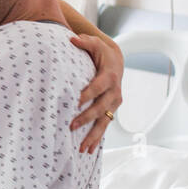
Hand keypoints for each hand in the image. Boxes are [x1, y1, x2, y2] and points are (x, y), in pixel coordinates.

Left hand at [68, 33, 123, 154]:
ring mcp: (114, 103)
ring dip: (94, 135)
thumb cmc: (101, 53)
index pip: (97, 87)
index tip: (74, 102)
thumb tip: (73, 39)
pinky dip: (98, 138)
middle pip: (100, 108)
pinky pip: (104, 125)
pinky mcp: (111, 110)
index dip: (86, 95)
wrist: (116, 62)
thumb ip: (85, 42)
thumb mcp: (95, 44)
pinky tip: (89, 149)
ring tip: (83, 148)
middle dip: (86, 118)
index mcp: (109, 77)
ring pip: (104, 122)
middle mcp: (114, 92)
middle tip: (71, 126)